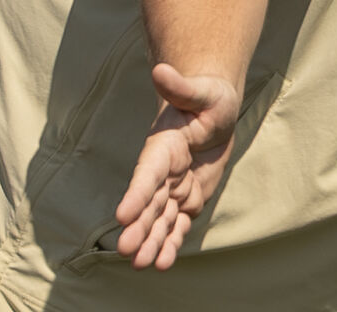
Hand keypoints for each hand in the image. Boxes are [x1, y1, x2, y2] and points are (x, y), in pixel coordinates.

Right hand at [114, 63, 241, 269]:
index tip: (122, 215)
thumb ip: (180, 87)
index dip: (136, 193)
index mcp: (162, 147)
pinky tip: (163, 263)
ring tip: (144, 265)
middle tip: (126, 251)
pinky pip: (178, 224)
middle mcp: (163, 172)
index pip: (147, 173)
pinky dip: (171, 242)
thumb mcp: (201, 91)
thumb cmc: (208, 98)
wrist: (214, 111)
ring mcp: (174, 188)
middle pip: (150, 203)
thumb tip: (161, 70)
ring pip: (161, 219)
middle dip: (139, 227)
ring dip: (152, 241)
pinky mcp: (188, 198)